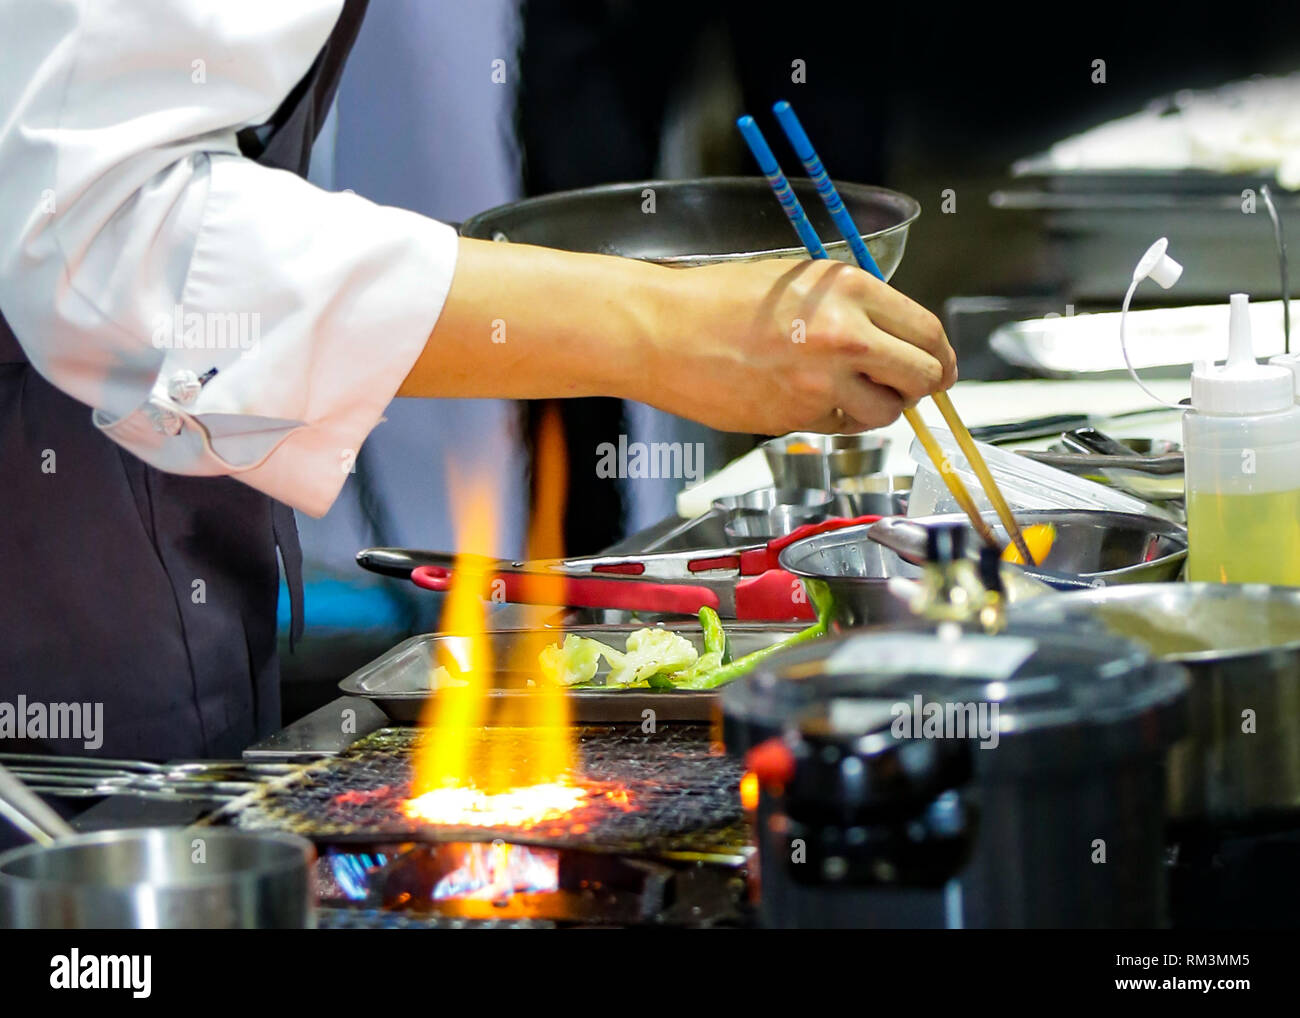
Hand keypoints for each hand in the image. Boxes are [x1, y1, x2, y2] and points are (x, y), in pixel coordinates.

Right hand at [638, 257, 956, 433]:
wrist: (662, 331)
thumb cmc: (719, 299)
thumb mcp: (800, 279)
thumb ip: (854, 305)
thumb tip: (898, 338)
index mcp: (851, 290)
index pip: (928, 331)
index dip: (942, 355)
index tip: (941, 366)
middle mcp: (846, 335)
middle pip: (924, 376)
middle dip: (923, 386)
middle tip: (911, 388)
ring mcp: (822, 381)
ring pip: (887, 413)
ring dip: (878, 408)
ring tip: (850, 390)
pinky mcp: (797, 417)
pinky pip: (842, 426)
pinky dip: (838, 419)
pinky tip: (809, 396)